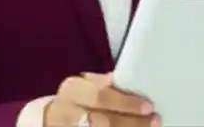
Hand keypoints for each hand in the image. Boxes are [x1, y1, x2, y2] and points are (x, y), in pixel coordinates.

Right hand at [44, 72, 158, 126]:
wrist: (48, 122)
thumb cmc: (75, 101)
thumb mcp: (84, 85)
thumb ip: (103, 84)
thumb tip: (121, 80)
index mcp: (72, 90)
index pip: (99, 96)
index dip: (125, 103)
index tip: (148, 106)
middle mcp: (67, 112)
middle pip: (103, 122)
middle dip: (132, 123)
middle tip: (154, 121)